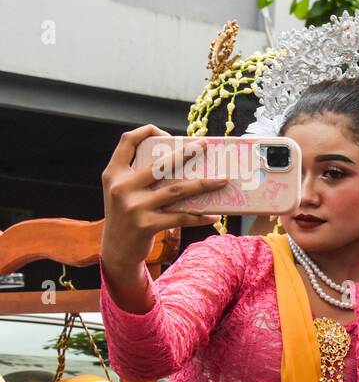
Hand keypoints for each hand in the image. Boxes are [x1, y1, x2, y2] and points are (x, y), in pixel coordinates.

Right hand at [100, 125, 224, 268]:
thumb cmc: (126, 214)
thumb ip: (137, 175)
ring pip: (176, 190)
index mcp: (114, 173)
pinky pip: (181, 217)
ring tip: (222, 180)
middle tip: (204, 145)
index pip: (127, 142)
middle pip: (160, 164)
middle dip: (185, 153)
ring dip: (203, 184)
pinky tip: (214, 215)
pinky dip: (200, 217)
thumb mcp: (121, 191)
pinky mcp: (147, 225)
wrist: (116, 249)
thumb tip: (178, 160)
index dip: (146, 132)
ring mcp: (134, 207)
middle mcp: (121, 187)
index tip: (166, 133)